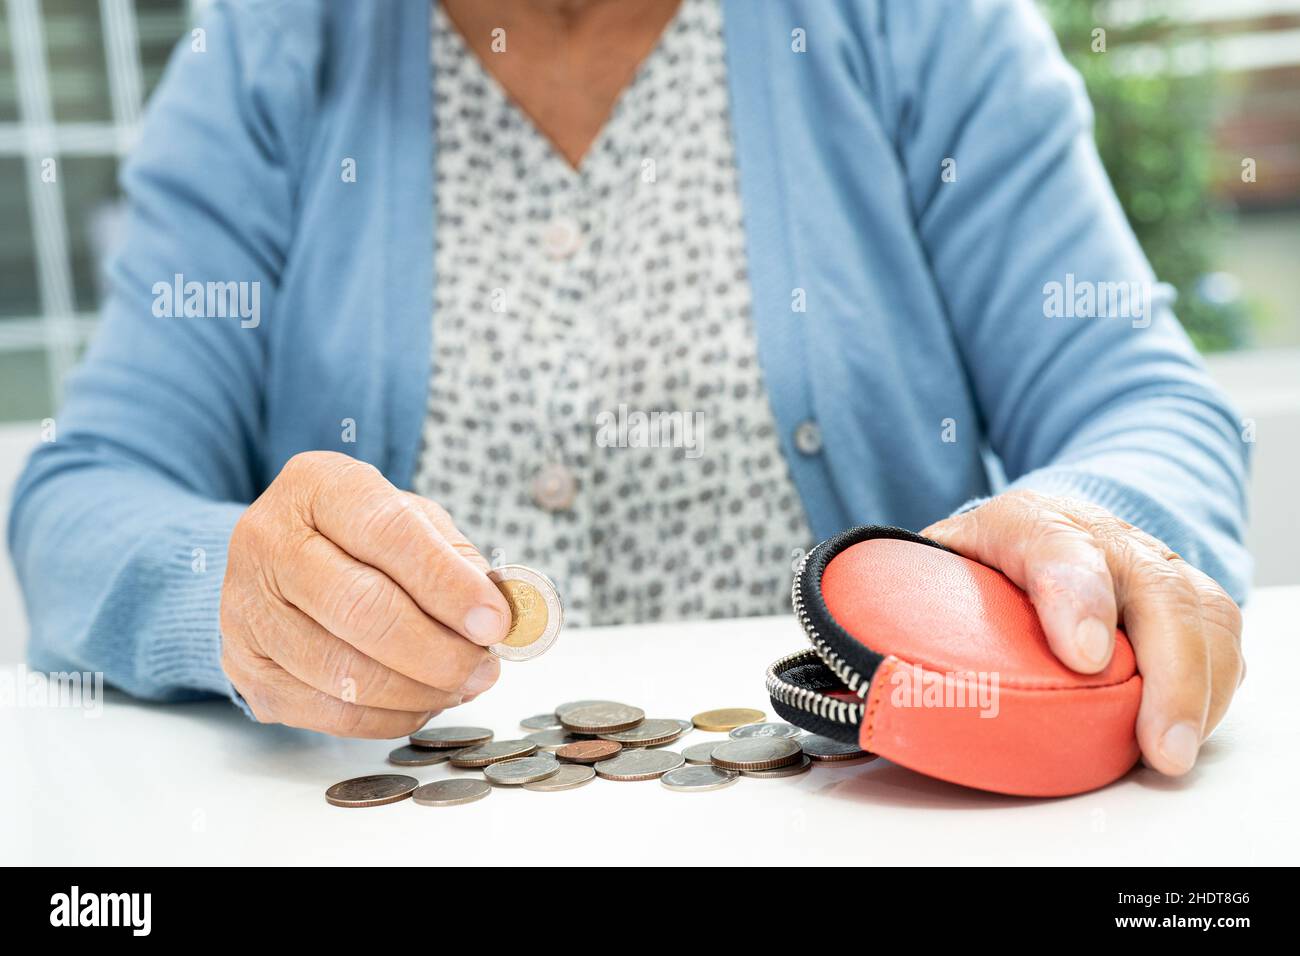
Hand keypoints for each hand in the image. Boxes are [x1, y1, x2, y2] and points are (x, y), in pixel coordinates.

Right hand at [219, 451, 511, 736]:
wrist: (284, 561)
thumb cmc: (364, 537)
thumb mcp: (414, 520)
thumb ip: (457, 561)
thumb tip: (499, 618)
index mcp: (317, 486)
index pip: (387, 533)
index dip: (447, 584)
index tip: (495, 620)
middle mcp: (268, 542)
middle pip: (360, 609)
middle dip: (437, 649)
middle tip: (484, 665)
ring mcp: (248, 609)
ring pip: (343, 672)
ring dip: (419, 690)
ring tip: (460, 683)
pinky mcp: (247, 669)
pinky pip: (329, 713)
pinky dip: (390, 716)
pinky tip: (422, 700)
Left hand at [922, 490, 1243, 776]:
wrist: (1041, 521)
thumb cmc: (985, 559)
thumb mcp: (937, 565)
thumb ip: (902, 601)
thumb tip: (850, 679)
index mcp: (1026, 524)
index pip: (1055, 547)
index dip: (1076, 597)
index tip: (1084, 657)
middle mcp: (1101, 537)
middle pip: (1151, 589)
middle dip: (1163, 669)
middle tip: (1154, 741)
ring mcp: (1151, 564)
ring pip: (1198, 614)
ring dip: (1196, 687)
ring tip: (1170, 752)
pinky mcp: (1186, 596)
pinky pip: (1220, 636)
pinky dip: (1214, 686)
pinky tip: (1190, 728)